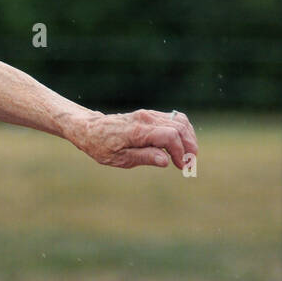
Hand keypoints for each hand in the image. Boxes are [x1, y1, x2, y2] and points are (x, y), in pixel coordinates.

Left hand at [72, 108, 197, 170]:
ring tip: (189, 155)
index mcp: (138, 131)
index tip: (182, 166)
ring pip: (179, 121)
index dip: (180, 151)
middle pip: (179, 127)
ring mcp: (149, 114)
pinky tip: (182, 145)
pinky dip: (182, 132)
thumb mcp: (119, 158)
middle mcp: (146, 119)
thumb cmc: (102, 146)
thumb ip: (144, 157)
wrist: (90, 128)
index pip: (170, 136)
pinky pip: (173, 119)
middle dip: (189, 146)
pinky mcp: (150, 115)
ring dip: (189, 138)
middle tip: (190, 163)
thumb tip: (165, 161)